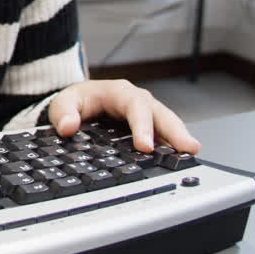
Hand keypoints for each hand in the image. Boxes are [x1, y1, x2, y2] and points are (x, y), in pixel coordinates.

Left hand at [47, 79, 199, 154]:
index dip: (142, 126)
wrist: (79, 102)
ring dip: (179, 139)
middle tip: (188, 148)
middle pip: (161, 114)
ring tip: (191, 155)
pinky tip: (180, 161)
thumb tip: (67, 127)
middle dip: (175, 131)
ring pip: (168, 124)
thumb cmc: (77, 101)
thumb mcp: (64, 101)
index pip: (136, 107)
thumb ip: (63, 113)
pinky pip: (164, 136)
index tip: (144, 146)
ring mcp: (146, 115)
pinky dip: (173, 147)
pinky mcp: (149, 128)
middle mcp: (138, 102)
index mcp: (120, 92)